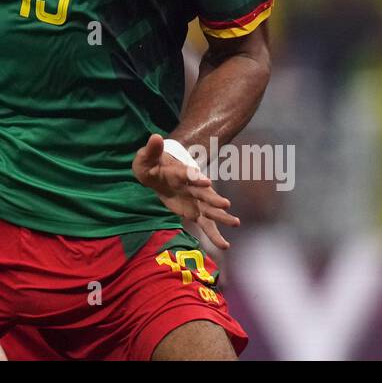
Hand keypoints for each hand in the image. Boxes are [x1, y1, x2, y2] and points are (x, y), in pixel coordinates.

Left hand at [132, 133, 239, 249]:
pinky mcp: (194, 211)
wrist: (156, 172)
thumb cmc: (151, 164)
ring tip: (235, 223)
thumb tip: (155, 136)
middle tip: (225, 204)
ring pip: (209, 209)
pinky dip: (214, 235)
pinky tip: (224, 246)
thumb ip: (151, 149)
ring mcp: (194, 199)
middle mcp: (191, 186)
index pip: (189, 174)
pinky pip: (205, 224)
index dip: (196, 177)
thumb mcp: (146, 157)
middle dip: (213, 198)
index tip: (205, 181)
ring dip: (220, 216)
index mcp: (180, 171)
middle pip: (203, 193)